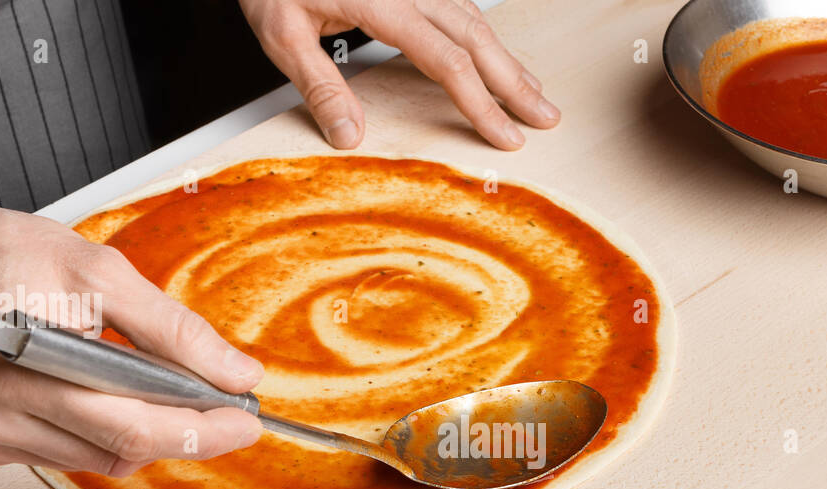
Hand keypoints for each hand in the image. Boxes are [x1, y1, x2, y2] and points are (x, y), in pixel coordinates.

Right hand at [0, 190, 264, 477]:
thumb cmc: (6, 254)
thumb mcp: (102, 272)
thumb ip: (174, 329)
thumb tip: (237, 375)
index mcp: (24, 363)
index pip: (133, 425)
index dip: (200, 431)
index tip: (248, 422)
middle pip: (120, 449)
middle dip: (184, 434)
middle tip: (227, 412)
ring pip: (96, 459)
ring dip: (138, 432)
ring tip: (152, 386)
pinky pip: (65, 455)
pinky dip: (97, 432)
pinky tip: (93, 393)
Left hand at [239, 0, 558, 149]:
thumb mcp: (280, 33)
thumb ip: (318, 86)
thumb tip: (349, 137)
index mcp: (380, 1)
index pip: (445, 60)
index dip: (479, 103)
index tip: (504, 136)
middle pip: (476, 37)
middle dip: (514, 83)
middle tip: (546, 119)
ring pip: (475, 19)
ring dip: (507, 60)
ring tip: (532, 95)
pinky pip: (459, 6)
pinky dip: (484, 38)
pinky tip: (497, 58)